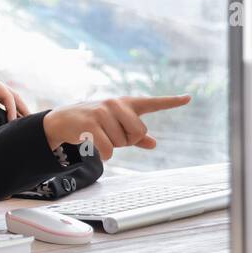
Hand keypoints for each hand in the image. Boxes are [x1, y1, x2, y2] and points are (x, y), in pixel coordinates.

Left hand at [0, 63, 28, 121]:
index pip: (7, 96)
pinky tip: (7, 119)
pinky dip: (5, 110)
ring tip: (24, 121)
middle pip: (13, 96)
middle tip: (32, 121)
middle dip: (22, 108)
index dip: (12, 109)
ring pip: (7, 99)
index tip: (12, 123)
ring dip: (16, 109)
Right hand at [43, 95, 190, 159]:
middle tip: (113, 137)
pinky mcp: (90, 123)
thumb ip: (136, 135)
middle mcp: (115, 104)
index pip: (152, 103)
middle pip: (139, 132)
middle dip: (127, 141)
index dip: (171, 102)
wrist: (62, 120)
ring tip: (99, 137)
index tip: (188, 98)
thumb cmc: (94, 123)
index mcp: (126, 103)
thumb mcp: (115, 126)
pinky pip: (109, 148)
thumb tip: (154, 143)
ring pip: (122, 142)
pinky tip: (97, 149)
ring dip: (113, 147)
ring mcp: (102, 112)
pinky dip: (106, 155)